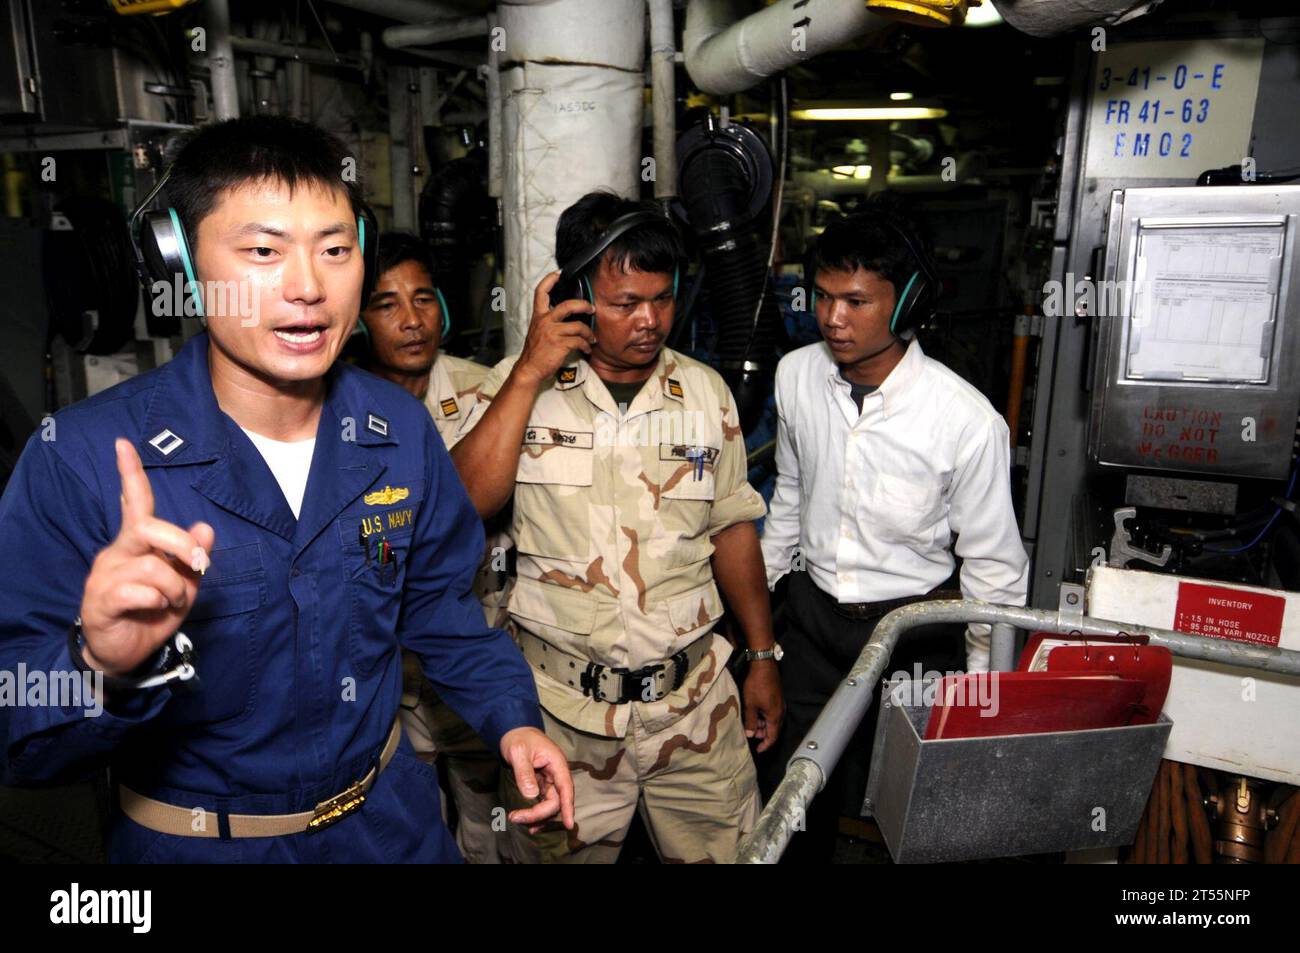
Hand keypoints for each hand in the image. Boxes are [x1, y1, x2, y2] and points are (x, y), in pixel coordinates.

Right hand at [78, 438, 213, 677]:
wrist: (126, 654)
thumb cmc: (154, 613)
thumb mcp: (184, 585)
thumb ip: (193, 557)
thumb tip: (206, 528)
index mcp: (136, 544)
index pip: (134, 502)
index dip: (130, 473)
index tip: (123, 444)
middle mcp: (116, 553)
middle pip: (149, 528)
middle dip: (183, 546)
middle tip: (198, 567)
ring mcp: (105, 576)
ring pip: (152, 565)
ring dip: (174, 587)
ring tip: (170, 602)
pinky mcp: (100, 600)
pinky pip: (138, 591)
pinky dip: (157, 601)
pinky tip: (155, 609)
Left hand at [500, 726, 575, 832]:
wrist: (514, 731)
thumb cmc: (518, 738)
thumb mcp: (519, 753)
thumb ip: (525, 773)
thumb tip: (531, 795)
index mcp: (556, 763)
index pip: (566, 788)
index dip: (568, 807)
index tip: (568, 824)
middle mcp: (556, 774)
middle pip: (556, 800)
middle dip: (539, 813)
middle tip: (516, 818)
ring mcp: (549, 780)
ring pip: (550, 804)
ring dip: (537, 815)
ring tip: (517, 819)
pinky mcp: (541, 784)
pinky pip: (542, 801)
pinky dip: (536, 812)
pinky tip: (527, 821)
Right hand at [513, 271, 595, 388]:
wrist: (529, 369)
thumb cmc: (535, 352)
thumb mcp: (537, 331)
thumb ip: (548, 321)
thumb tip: (567, 316)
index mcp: (538, 316)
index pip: (541, 292)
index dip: (550, 280)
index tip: (559, 274)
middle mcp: (545, 321)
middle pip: (567, 305)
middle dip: (583, 305)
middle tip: (591, 308)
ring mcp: (552, 333)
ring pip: (578, 326)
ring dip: (589, 333)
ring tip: (592, 338)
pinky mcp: (559, 345)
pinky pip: (579, 341)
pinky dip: (586, 345)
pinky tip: (587, 349)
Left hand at [743, 660, 783, 752]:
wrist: (764, 666)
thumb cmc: (756, 686)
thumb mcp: (750, 705)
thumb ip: (751, 721)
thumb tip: (751, 735)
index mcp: (775, 716)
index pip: (773, 736)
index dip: (765, 745)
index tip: (758, 750)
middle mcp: (780, 712)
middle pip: (773, 729)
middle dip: (762, 734)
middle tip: (750, 734)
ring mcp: (779, 704)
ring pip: (772, 720)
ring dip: (762, 725)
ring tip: (750, 724)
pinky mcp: (776, 697)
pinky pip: (771, 712)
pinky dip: (763, 717)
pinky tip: (755, 714)